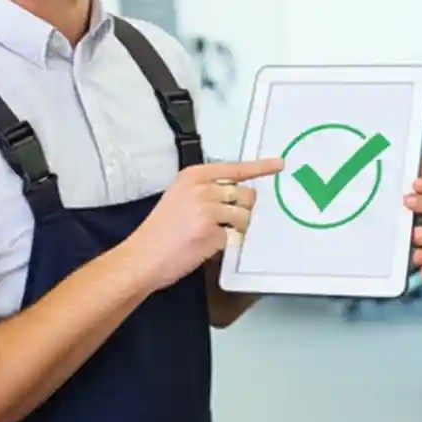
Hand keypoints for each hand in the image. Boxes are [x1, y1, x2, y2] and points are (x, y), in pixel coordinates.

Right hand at [127, 158, 282, 290]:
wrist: (143, 257)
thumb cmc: (160, 231)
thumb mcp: (179, 196)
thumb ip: (206, 189)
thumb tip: (236, 193)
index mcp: (194, 176)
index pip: (235, 168)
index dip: (260, 167)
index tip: (278, 164)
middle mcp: (202, 189)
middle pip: (246, 194)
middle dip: (242, 210)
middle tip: (223, 222)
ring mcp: (209, 210)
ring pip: (245, 217)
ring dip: (237, 229)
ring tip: (213, 235)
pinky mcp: (213, 233)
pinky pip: (235, 237)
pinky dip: (227, 244)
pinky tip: (207, 246)